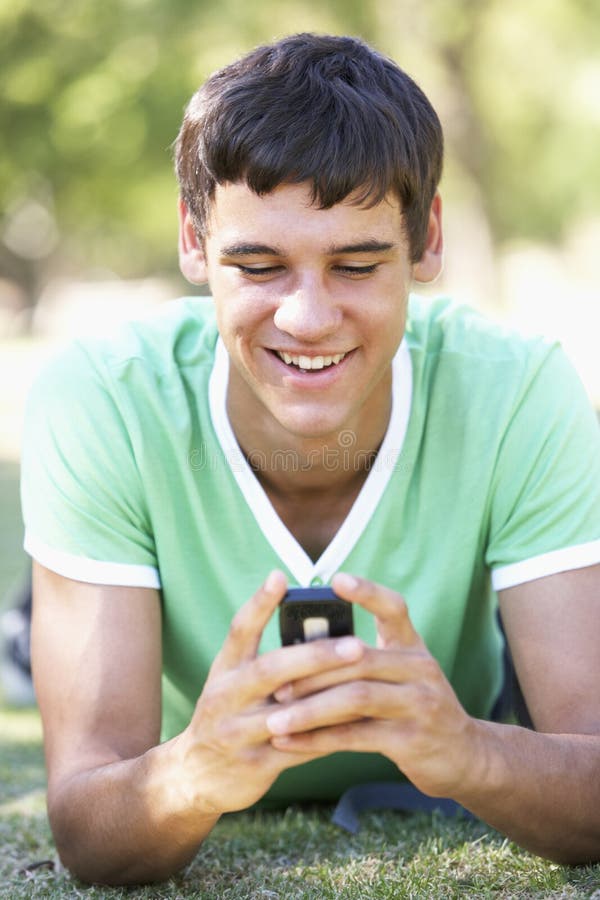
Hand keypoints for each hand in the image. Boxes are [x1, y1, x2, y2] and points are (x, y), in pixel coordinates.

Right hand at [171, 570, 366, 814]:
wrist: (193, 776)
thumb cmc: (227, 714)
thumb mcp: (232, 680)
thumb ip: (263, 656)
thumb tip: (315, 626)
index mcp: (224, 669)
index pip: (239, 630)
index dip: (259, 603)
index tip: (280, 577)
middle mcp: (226, 696)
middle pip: (271, 670)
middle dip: (315, 656)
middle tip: (355, 645)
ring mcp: (237, 732)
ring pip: (290, 712)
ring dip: (330, 697)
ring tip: (364, 683)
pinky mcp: (254, 765)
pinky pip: (299, 748)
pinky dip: (328, 735)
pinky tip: (358, 723)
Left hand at [266, 573, 481, 798]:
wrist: (465, 756)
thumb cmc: (417, 708)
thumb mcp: (403, 675)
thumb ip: (364, 660)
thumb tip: (302, 649)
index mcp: (413, 646)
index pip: (394, 607)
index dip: (367, 591)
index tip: (336, 579)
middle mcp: (420, 669)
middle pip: (358, 659)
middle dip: (311, 672)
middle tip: (273, 684)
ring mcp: (420, 704)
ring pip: (355, 698)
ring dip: (309, 710)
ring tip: (274, 719)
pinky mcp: (413, 740)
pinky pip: (357, 736)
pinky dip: (318, 740)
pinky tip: (289, 743)